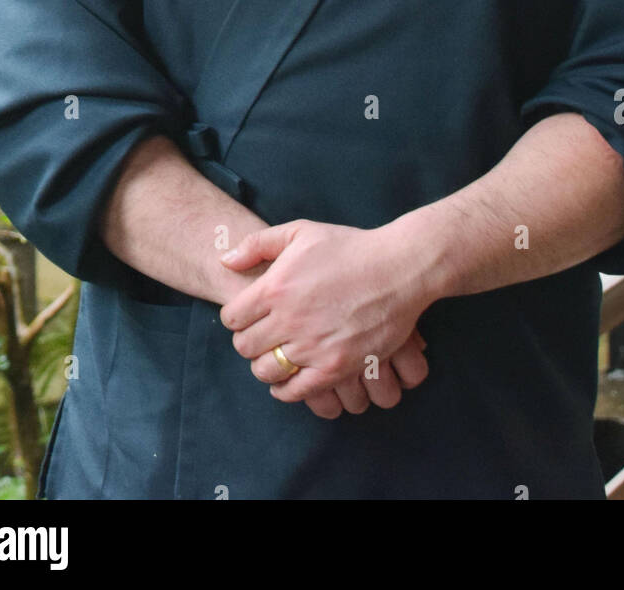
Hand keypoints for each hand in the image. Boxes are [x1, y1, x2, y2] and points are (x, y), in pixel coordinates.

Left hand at [218, 218, 431, 404]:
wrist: (399, 269)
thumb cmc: (350, 247)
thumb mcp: (301, 231)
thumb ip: (257, 244)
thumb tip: (225, 261)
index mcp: (276, 288)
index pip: (232, 319)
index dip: (237, 317)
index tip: (250, 315)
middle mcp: (289, 320)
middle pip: (245, 347)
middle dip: (250, 340)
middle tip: (265, 333)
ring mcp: (312, 347)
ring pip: (265, 371)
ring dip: (266, 364)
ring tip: (279, 353)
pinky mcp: (335, 367)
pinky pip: (295, 392)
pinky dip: (286, 389)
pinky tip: (290, 377)